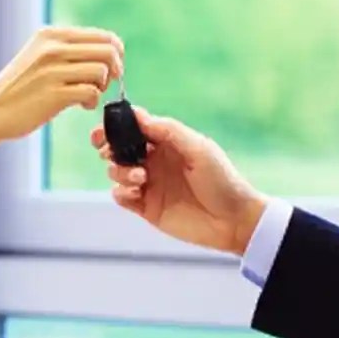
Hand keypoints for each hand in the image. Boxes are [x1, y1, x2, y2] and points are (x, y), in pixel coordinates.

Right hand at [0, 26, 123, 166]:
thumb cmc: (20, 87)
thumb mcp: (40, 54)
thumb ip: (68, 48)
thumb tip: (110, 49)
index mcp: (52, 34)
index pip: (104, 36)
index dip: (115, 55)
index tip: (107, 70)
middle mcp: (53, 47)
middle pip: (109, 51)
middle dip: (114, 70)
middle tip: (102, 84)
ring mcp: (53, 70)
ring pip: (103, 71)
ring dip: (102, 87)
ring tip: (86, 95)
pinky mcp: (54, 93)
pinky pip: (92, 92)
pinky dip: (92, 101)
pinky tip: (80, 105)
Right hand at [90, 109, 266, 255]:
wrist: (233, 221)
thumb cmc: (222, 180)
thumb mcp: (199, 148)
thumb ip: (169, 131)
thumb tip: (139, 116)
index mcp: (167, 143)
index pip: (135, 128)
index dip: (117, 126)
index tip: (105, 129)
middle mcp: (154, 161)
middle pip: (119, 148)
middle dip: (108, 147)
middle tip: (108, 151)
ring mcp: (149, 184)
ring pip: (117, 171)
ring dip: (120, 170)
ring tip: (140, 176)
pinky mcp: (146, 207)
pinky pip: (121, 196)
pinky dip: (121, 192)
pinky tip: (134, 191)